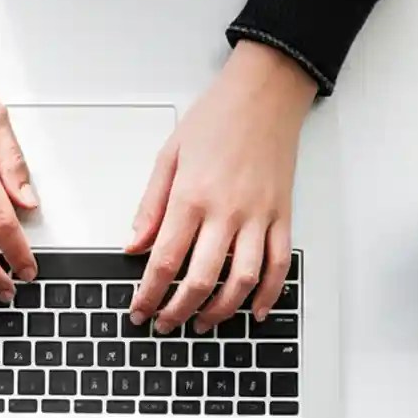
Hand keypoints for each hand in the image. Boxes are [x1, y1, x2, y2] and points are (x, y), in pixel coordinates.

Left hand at [127, 40, 316, 332]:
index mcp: (191, 196)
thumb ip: (150, 206)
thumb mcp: (168, 156)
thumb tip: (134, 245)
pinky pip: (279, 265)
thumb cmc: (216, 118)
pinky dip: (268, 294)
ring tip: (202, 324)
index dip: (149, 294)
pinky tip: (255, 311)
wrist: (265, 93)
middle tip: (164, 324)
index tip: (138, 310)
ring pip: (241, 281)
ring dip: (220, 311)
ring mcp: (259, 216)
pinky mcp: (283, 216)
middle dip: (178, 311)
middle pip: (201, 279)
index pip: (165, 261)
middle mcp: (227, 211)